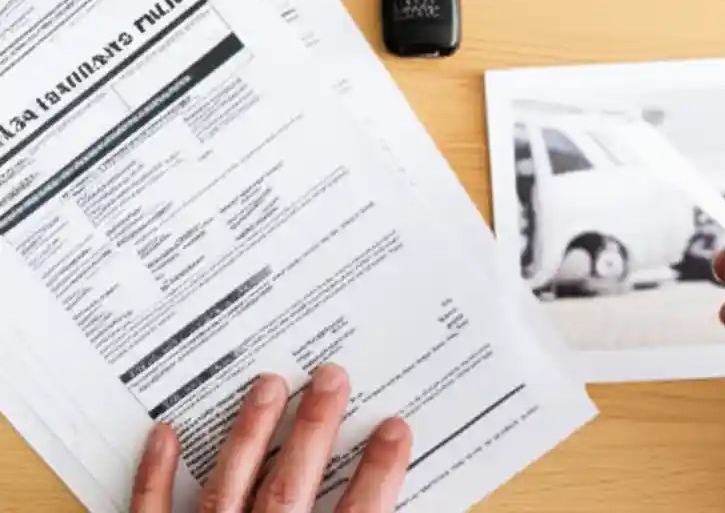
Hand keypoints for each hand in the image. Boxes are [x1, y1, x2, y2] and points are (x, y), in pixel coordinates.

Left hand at [131, 364, 412, 512]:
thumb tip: (419, 508)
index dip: (379, 472)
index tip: (396, 429)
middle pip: (290, 488)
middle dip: (313, 429)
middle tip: (331, 378)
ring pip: (227, 488)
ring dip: (249, 434)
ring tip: (265, 384)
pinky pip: (152, 511)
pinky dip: (157, 473)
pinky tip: (166, 433)